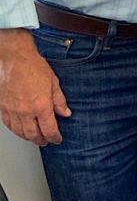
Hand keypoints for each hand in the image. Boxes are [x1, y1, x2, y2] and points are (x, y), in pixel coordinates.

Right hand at [0, 29, 70, 145]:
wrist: (14, 59)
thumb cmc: (33, 67)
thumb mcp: (53, 83)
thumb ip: (59, 101)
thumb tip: (66, 113)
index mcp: (41, 106)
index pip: (49, 129)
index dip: (54, 137)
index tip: (57, 139)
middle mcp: (25, 111)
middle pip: (33, 134)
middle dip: (41, 140)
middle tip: (46, 141)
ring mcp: (12, 111)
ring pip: (19, 132)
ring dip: (28, 137)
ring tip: (35, 138)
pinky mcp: (2, 108)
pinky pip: (8, 124)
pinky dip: (15, 130)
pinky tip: (20, 130)